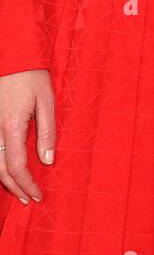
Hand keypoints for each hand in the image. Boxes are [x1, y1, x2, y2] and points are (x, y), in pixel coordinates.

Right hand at [0, 70, 55, 202]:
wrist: (12, 55)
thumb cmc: (31, 75)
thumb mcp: (47, 100)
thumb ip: (47, 131)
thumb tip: (48, 159)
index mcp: (11, 125)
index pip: (17, 166)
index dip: (27, 184)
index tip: (37, 196)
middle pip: (0, 170)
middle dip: (15, 188)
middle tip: (28, 199)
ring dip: (4, 179)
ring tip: (18, 190)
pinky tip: (5, 170)